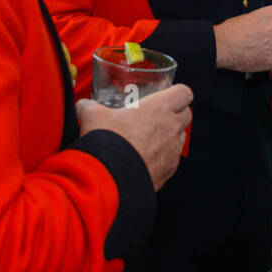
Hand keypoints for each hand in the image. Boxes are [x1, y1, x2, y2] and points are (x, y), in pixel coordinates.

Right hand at [76, 84, 192, 191]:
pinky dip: (163, 157)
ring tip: (149, 139)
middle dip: (176, 113)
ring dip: (170, 136)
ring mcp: (172, 152)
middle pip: (187, 114)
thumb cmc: (105, 142)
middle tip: (158, 116)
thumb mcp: (91, 115)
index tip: (167, 95)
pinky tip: (145, 159)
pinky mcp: (169, 172)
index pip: (184, 92)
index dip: (177, 92)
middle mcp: (171, 128)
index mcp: (159, 108)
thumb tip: (83, 105)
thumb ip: (89, 106)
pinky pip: (172, 160)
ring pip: (180, 138)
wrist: (108, 179)